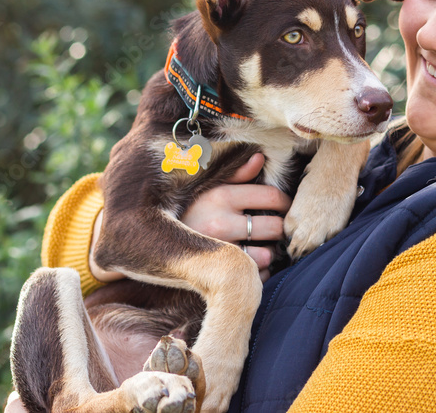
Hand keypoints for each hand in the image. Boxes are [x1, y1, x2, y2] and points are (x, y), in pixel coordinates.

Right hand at [180, 153, 290, 281]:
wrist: (150, 243)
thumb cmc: (187, 211)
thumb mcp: (206, 188)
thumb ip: (235, 174)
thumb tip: (259, 158)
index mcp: (220, 197)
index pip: (272, 197)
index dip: (285, 202)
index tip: (284, 206)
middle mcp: (220, 224)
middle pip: (274, 227)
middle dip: (280, 227)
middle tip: (275, 228)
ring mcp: (218, 252)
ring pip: (266, 255)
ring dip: (269, 252)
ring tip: (263, 247)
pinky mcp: (217, 275)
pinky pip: (253, 276)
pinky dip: (258, 272)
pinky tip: (250, 264)